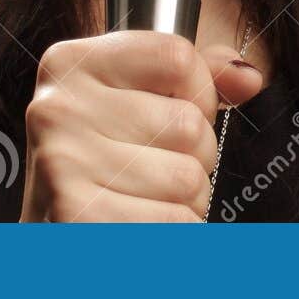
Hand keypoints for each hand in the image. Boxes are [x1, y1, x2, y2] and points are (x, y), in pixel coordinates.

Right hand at [19, 30, 263, 221]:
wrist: (49, 240)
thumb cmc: (101, 168)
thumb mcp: (139, 102)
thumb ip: (198, 77)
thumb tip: (248, 78)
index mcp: (70, 65)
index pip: (179, 58)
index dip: (199, 93)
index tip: (171, 113)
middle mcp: (58, 109)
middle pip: (190, 124)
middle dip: (193, 156)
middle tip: (151, 171)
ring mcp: (62, 165)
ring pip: (189, 179)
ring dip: (185, 201)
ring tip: (142, 202)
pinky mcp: (77, 220)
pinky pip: (176, 224)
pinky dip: (173, 234)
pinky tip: (136, 227)